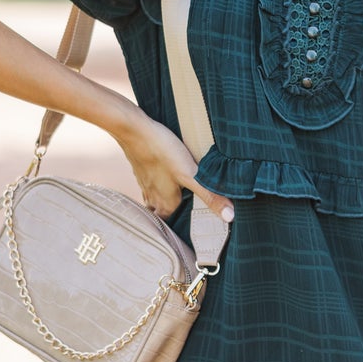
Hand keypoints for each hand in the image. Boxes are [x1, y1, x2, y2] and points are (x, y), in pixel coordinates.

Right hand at [117, 106, 234, 224]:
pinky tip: (163, 176)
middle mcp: (152, 197)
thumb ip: (210, 196)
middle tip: (184, 216)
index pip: (172, 224)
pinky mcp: (140, 169)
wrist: (134, 130)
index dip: (181, 227)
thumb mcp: (190, 175)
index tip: (192, 231)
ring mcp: (144, 183)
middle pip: (161, 214)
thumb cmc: (162, 152)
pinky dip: (156, 185)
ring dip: (162, 202)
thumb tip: (229, 217)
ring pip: (153, 200)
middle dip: (171, 216)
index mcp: (165, 203)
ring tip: (175, 200)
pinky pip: (149, 184)